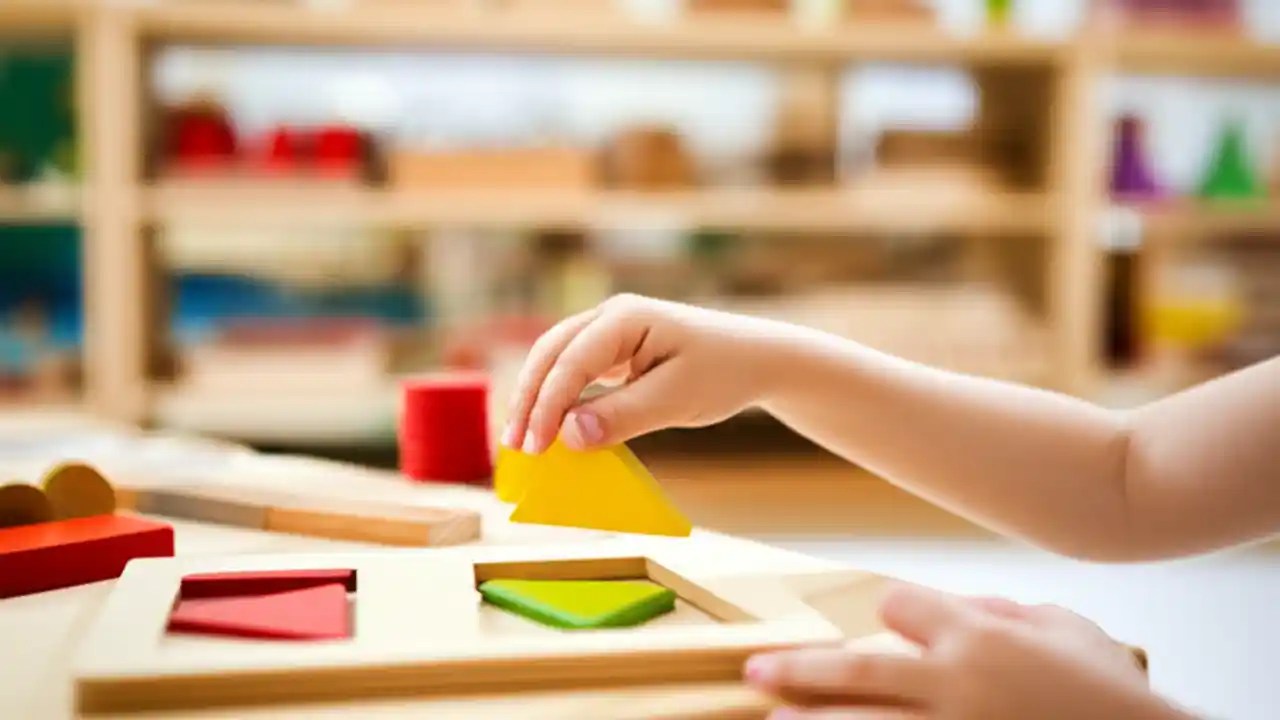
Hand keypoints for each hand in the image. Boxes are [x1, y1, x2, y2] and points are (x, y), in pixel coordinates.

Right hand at [503, 294, 796, 453]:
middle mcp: (609, 317)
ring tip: (522, 443)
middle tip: (514, 448)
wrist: (758, 359)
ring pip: (555, 361)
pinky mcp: (614, 352)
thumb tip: (568, 436)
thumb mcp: (676, 400)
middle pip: (550, 353)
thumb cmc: (723, 373)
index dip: (548, 405)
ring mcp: (609, 332)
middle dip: (528, 399)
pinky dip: (558, 400)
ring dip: (537, 399)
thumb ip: (623, 417)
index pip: (571, 361)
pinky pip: (574, 373)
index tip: (536, 448)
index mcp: (624, 317)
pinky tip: (551, 430)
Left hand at [744, 583, 1183, 719]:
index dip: (895, 613)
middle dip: (801, 669)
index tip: (891, 621)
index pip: (900, 607)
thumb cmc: (1111, 690)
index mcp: (976, 635)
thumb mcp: (1065, 629)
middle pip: (856, 668)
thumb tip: (971, 608)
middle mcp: (953, 683)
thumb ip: (1008, 611)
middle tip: (754, 670)